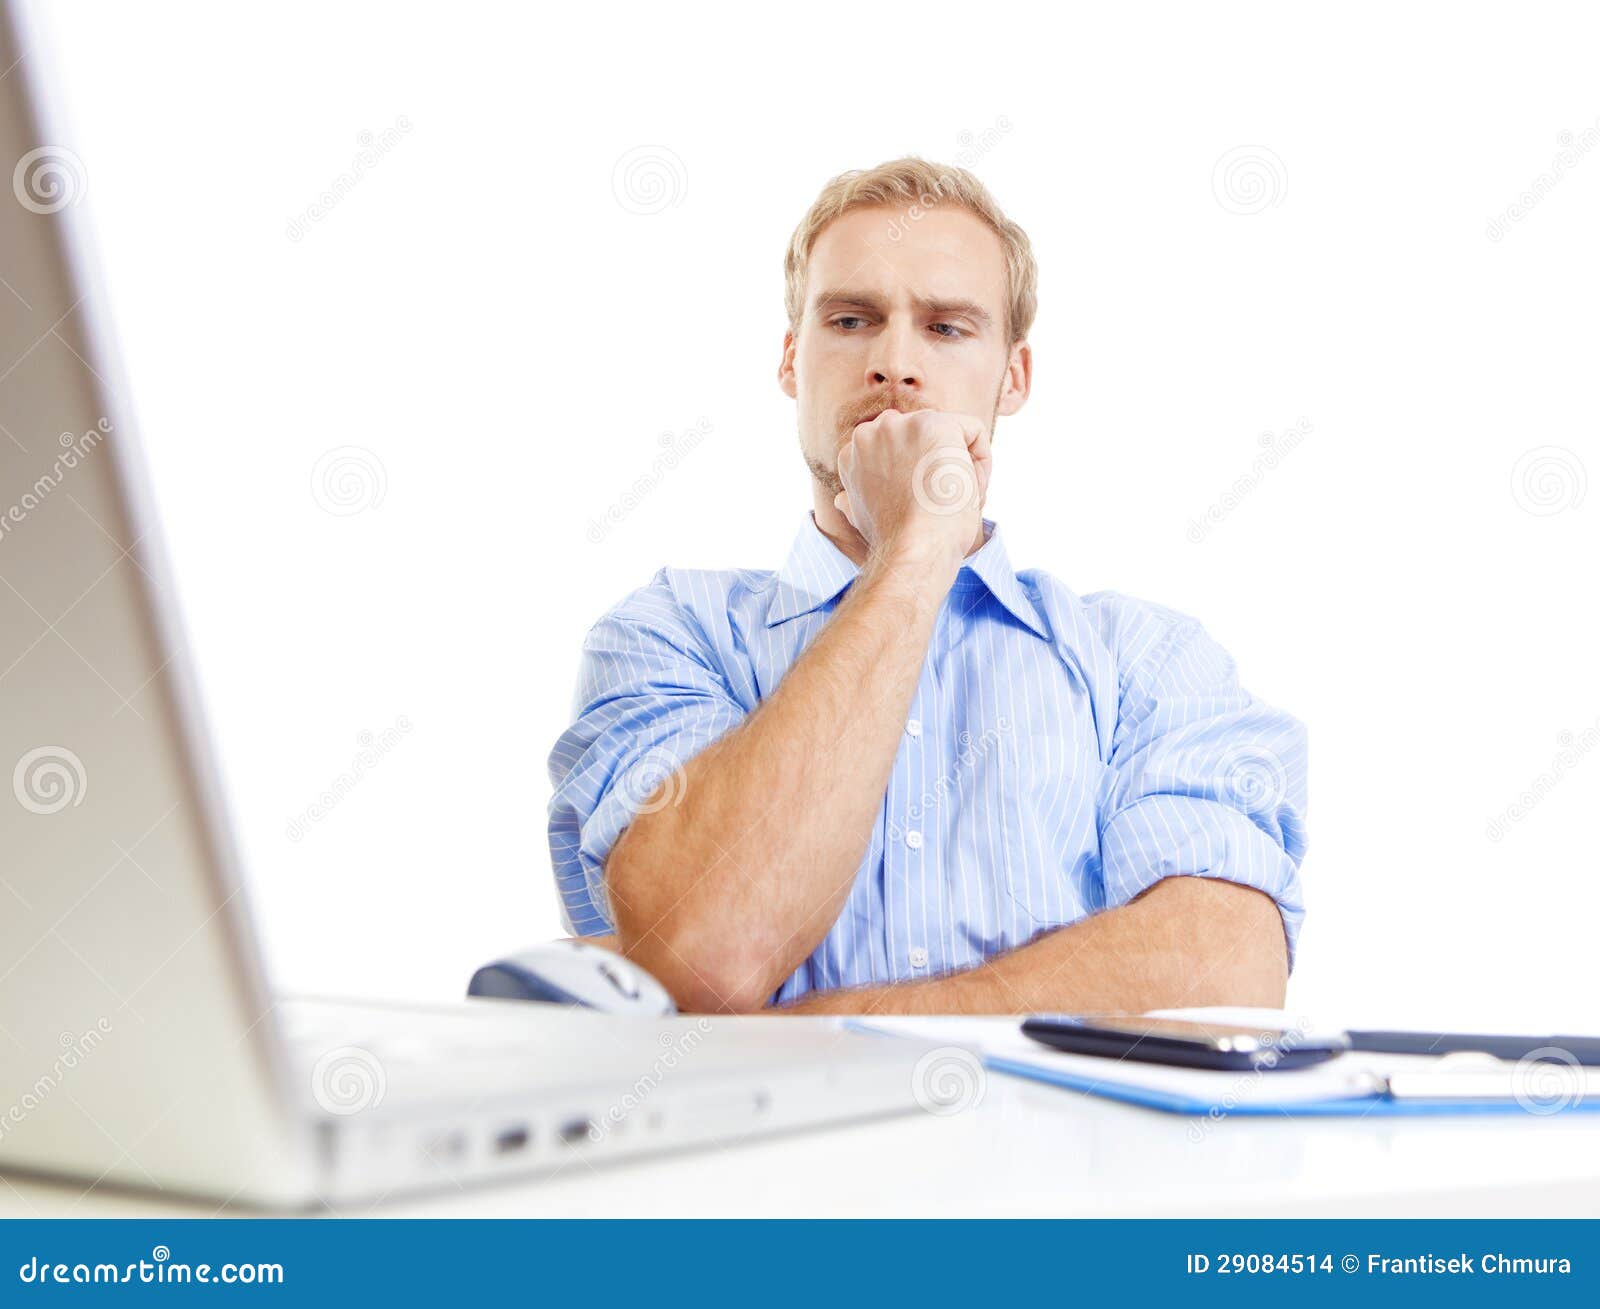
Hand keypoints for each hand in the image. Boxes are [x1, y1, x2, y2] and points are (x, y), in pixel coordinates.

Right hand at [832, 408, 990, 568]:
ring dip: (959, 467)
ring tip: (952, 500)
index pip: (899, 448)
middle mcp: (872, 432)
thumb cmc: (896, 540)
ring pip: (951, 435)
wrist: (915, 549)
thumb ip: (855, 498)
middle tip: (940, 502)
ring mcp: (902, 425)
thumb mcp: (863, 518)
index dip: (915, 477)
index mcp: (853, 452)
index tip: (919, 504)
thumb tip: (842, 500)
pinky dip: (981, 463)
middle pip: (925, 437)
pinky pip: (974, 432)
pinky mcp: (935, 424)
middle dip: (937, 466)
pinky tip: (969, 489)